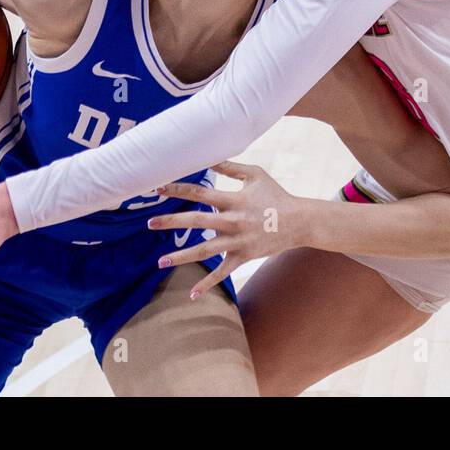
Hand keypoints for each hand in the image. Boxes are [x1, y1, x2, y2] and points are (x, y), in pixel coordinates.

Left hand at [147, 161, 307, 298]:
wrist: (300, 221)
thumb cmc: (275, 194)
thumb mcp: (255, 174)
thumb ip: (231, 166)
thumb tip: (209, 155)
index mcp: (234, 199)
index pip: (200, 193)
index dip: (178, 190)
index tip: (158, 189)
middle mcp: (234, 221)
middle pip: (197, 221)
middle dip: (171, 222)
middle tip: (149, 224)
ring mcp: (238, 241)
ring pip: (205, 250)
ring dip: (181, 256)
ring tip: (160, 262)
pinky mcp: (244, 257)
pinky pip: (223, 273)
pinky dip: (208, 284)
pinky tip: (191, 294)